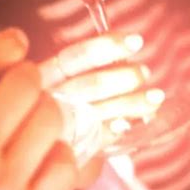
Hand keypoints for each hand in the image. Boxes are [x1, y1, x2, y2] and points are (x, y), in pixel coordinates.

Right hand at [0, 29, 81, 189]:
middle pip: (26, 85)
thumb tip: (1, 46)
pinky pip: (66, 166)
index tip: (16, 44)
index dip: (8, 46)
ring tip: (28, 125)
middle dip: (25, 81)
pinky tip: (41, 157)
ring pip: (51, 118)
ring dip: (44, 113)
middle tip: (18, 91)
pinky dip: (59, 155)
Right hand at [39, 32, 164, 145]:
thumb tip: (129, 48)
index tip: (135, 41)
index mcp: (45, 76)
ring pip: (95, 112)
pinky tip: (128, 125)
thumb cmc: (53, 104)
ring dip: (128, 104)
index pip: (74, 57)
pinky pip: (94, 139)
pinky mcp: (67, 148)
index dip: (104, 47)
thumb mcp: (61, 79)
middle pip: (88, 85)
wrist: (34, 146)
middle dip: (121, 78)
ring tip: (155, 98)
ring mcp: (58, 125)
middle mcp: (49, 99)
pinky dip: (112, 131)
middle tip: (144, 72)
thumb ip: (89, 64)